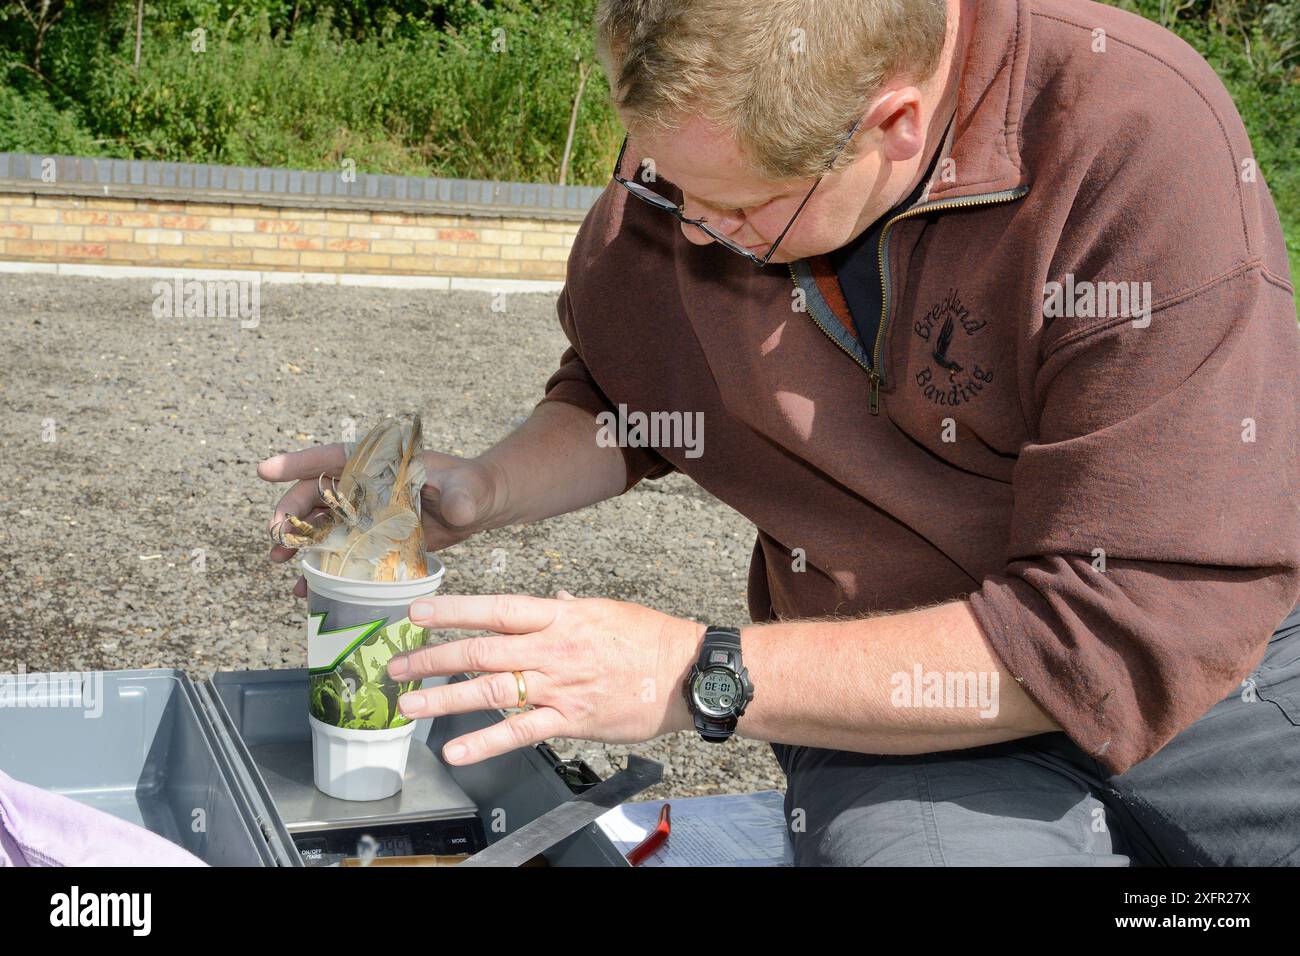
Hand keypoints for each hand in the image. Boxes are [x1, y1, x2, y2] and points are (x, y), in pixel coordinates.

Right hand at [257, 444, 508, 595]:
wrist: (481, 507)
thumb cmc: (473, 486)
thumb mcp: (467, 489)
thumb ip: (461, 497)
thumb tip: (458, 508)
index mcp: (381, 464)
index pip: (333, 457)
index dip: (298, 462)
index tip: (265, 470)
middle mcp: (366, 486)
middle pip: (317, 494)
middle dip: (291, 512)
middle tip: (275, 534)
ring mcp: (367, 514)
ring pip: (322, 524)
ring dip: (297, 541)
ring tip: (278, 559)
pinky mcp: (374, 539)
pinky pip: (340, 553)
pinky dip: (322, 569)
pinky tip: (305, 588)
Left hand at [388, 591, 705, 764]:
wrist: (686, 673)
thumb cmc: (649, 638)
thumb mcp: (604, 610)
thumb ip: (567, 609)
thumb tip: (549, 600)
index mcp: (559, 616)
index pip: (495, 610)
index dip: (452, 610)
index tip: (416, 612)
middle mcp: (552, 648)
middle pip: (481, 651)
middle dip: (432, 658)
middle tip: (396, 665)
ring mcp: (559, 686)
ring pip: (491, 690)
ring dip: (444, 698)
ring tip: (408, 705)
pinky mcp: (571, 721)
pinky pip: (520, 732)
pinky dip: (485, 742)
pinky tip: (456, 750)